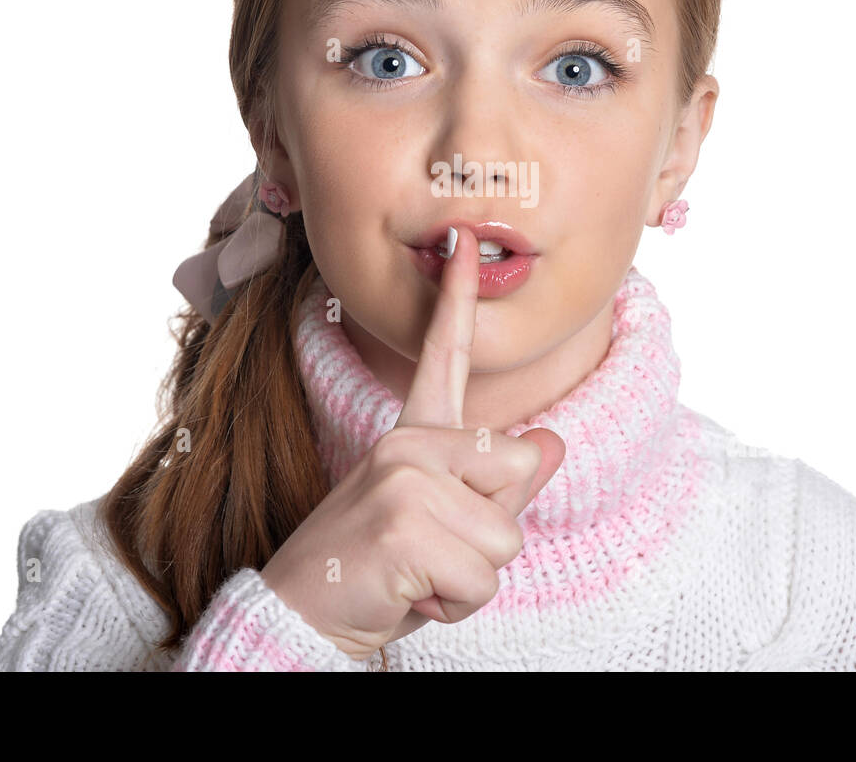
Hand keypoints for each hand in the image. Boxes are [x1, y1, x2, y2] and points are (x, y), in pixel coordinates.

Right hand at [258, 226, 565, 661]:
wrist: (300, 616)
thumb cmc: (377, 572)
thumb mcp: (443, 523)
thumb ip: (499, 485)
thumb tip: (554, 444)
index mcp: (414, 435)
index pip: (444, 358)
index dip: (458, 298)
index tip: (464, 240)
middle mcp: (408, 443)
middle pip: (517, 467)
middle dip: (493, 530)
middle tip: (434, 551)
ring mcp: (403, 478)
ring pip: (505, 535)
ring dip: (472, 576)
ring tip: (419, 574)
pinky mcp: (404, 524)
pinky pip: (483, 578)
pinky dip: (457, 604)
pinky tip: (411, 594)